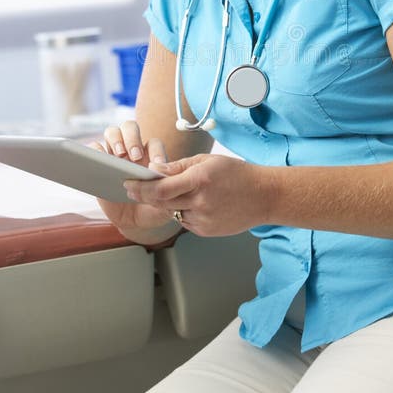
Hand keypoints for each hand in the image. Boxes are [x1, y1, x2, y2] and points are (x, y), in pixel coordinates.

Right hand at [87, 120, 178, 245]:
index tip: (156, 165)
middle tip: (134, 157)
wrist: (134, 222)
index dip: (155, 151)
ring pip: (112, 132)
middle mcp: (132, 151)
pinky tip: (99, 161)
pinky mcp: (98, 162)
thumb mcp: (165, 203)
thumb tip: (164, 179)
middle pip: (130, 128)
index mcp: (151, 156)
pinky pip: (93, 148)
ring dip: (115, 140)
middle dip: (132, 138)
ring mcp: (113, 155)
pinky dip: (95, 150)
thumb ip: (168, 192)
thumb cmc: (152, 208)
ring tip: (119, 156)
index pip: (154, 144)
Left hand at [123, 153, 272, 236]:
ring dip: (168, 204)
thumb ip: (179, 166)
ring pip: (173, 213)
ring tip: (182, 192)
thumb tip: (155, 169)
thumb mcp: (207, 161)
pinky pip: (185, 221)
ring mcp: (203, 219)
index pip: (160, 188)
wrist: (264, 197)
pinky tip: (198, 204)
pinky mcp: (206, 231)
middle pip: (161, 203)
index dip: (141, 187)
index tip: (128, 184)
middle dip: (145, 196)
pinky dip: (184, 212)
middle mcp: (200, 202)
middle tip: (134, 189)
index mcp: (199, 180)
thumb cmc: (237, 174)